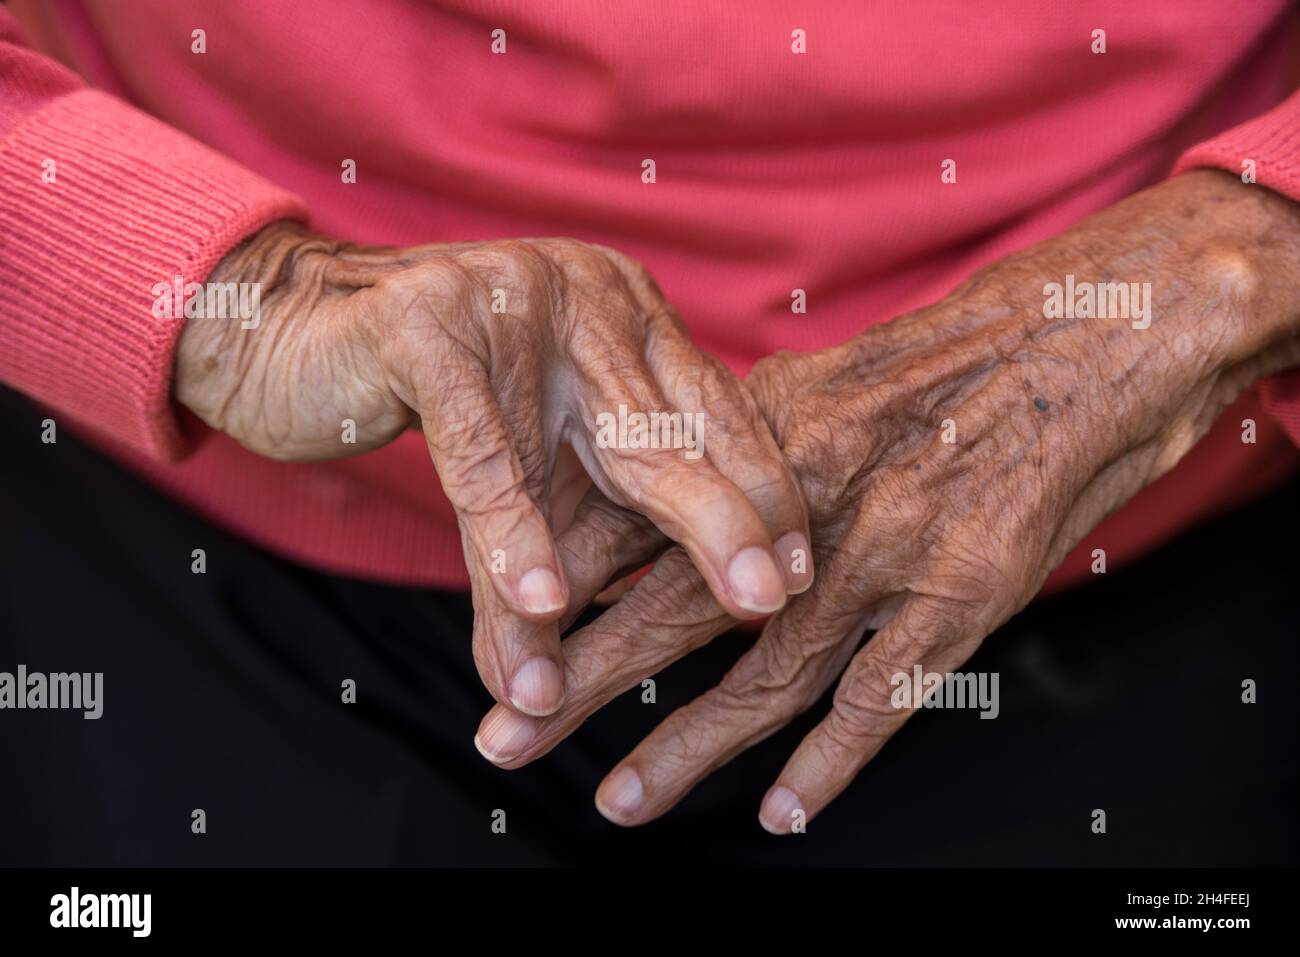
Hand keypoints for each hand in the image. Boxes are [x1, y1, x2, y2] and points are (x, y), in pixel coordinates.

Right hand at [175, 225, 810, 715]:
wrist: (289, 328)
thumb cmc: (430, 392)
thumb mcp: (531, 450)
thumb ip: (578, 521)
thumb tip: (619, 642)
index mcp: (632, 319)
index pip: (721, 412)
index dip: (763, 492)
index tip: (797, 573)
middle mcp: (590, 301)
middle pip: (673, 431)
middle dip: (722, 527)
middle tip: (769, 603)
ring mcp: (513, 306)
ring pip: (574, 452)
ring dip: (599, 569)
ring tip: (629, 653)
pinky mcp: (426, 328)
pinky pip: (479, 449)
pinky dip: (508, 533)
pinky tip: (536, 605)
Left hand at [473, 170, 1299, 827]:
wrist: (1078, 340)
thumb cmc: (944, 363)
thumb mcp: (821, 385)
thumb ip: (740, 449)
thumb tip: (657, 494)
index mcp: (761, 440)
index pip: (634, 525)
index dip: (556, 589)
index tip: (496, 634)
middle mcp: (809, 505)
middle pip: (670, 612)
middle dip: (580, 680)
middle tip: (505, 736)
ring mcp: (883, 557)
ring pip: (763, 676)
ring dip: (685, 747)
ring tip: (619, 801)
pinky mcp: (959, 599)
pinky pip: (881, 703)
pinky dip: (830, 767)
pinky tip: (784, 815)